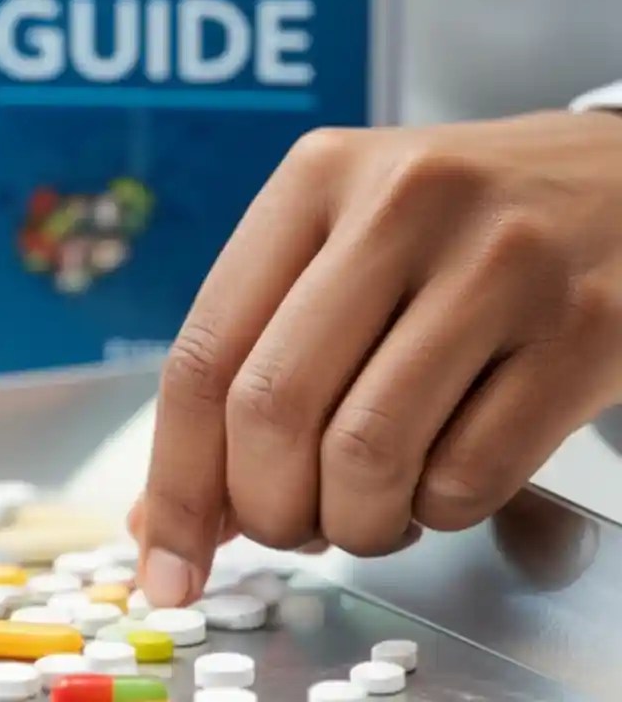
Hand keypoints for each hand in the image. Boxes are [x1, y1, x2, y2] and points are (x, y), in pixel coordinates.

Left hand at [139, 111, 621, 605]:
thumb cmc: (457, 233)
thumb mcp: (341, 252)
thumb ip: (250, 365)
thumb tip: (162, 516)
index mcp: (316, 179)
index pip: (202, 357)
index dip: (174, 483)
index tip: (166, 563)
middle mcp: (400, 206)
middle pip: (271, 409)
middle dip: (264, 509)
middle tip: (287, 528)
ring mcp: (500, 264)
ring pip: (366, 454)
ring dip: (351, 522)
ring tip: (366, 509)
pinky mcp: (584, 330)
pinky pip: (465, 477)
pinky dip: (435, 513)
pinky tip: (439, 482)